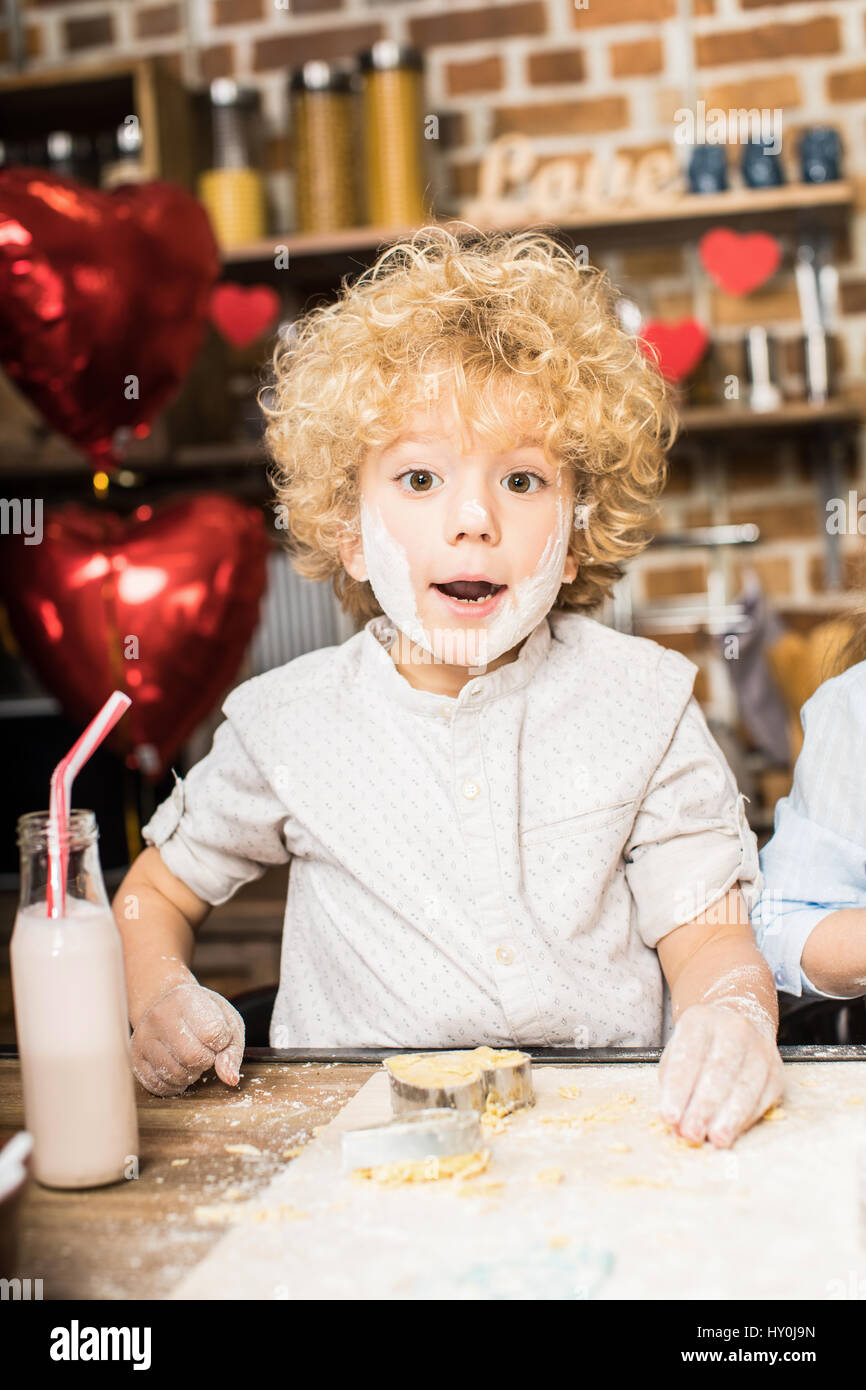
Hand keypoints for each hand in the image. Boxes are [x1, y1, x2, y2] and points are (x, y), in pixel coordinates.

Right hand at [131, 983, 244, 1096]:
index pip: (212, 1033)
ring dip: (191, 1075)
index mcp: (186, 999)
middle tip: (205, 1051)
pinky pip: (158, 1086)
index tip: (216, 1037)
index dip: (220, 1042)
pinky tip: (179, 1068)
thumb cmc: (202, 1015)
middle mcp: (159, 1016)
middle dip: (206, 1062)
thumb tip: (230, 1079)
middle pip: (192, 1057)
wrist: (165, 1005)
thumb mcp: (227, 1022)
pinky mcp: (135, 1058)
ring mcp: (143, 1038)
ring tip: (191, 1059)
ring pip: (175, 1075)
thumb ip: (232, 1051)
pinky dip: (175, 1085)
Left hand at [658, 1002, 782, 1148]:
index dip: (678, 1089)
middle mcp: (733, 1028)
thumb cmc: (700, 1047)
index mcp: (700, 1020)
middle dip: (704, 1106)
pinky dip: (748, 1117)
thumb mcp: (678, 1053)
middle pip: (719, 1070)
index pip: (688, 1055)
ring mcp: (759, 1047)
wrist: (737, 1022)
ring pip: (746, 1084)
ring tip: (716, 1138)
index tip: (669, 1117)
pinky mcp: (777, 1069)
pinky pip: (765, 1096)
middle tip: (691, 1133)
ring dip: (730, 1116)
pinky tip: (734, 1130)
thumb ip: (673, 1085)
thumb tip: (676, 1122)